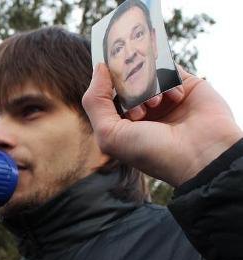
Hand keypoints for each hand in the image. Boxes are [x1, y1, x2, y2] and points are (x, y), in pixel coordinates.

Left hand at [82, 64, 242, 186]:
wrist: (201, 155)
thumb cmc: (151, 151)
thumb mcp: (109, 134)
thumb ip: (95, 101)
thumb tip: (99, 67)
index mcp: (122, 124)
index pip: (106, 94)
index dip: (104, 84)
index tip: (108, 76)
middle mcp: (143, 111)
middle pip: (125, 81)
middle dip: (126, 85)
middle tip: (136, 101)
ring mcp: (164, 98)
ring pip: (146, 73)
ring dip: (147, 85)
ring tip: (155, 104)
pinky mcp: (186, 86)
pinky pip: (169, 68)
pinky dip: (168, 80)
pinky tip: (176, 98)